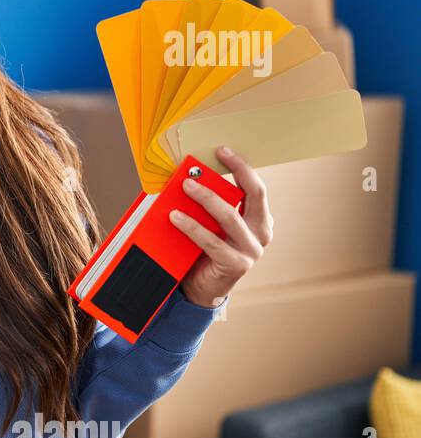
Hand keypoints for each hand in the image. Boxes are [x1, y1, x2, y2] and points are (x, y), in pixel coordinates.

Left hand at [169, 146, 273, 307]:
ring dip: (206, 198)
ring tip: (186, 186)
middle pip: (253, 196)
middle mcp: (261, 233)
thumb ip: (209, 205)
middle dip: (232, 173)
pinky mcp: (236, 265)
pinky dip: (192, 227)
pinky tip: (175, 217)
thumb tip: (189, 175)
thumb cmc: (206, 250)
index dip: (242, 167)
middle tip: (205, 165)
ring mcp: (251, 250)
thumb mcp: (211, 224)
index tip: (222, 150)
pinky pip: (211, 241)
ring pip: (229, 217)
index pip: (256, 187)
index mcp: (260, 219)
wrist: (202, 287)